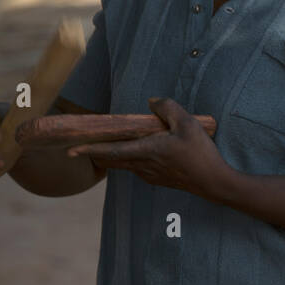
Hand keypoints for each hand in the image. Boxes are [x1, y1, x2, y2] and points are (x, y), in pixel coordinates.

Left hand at [66, 97, 228, 198]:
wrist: (214, 182)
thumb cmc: (201, 153)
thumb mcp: (189, 123)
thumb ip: (168, 108)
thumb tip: (153, 101)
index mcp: (146, 151)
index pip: (110, 150)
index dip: (89, 149)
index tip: (70, 150)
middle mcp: (143, 165)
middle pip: (112, 159)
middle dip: (97, 153)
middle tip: (83, 146)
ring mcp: (151, 175)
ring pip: (124, 165)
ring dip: (114, 156)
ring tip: (108, 147)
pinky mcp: (159, 180)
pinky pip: (137, 169)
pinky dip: (130, 161)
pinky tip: (140, 155)